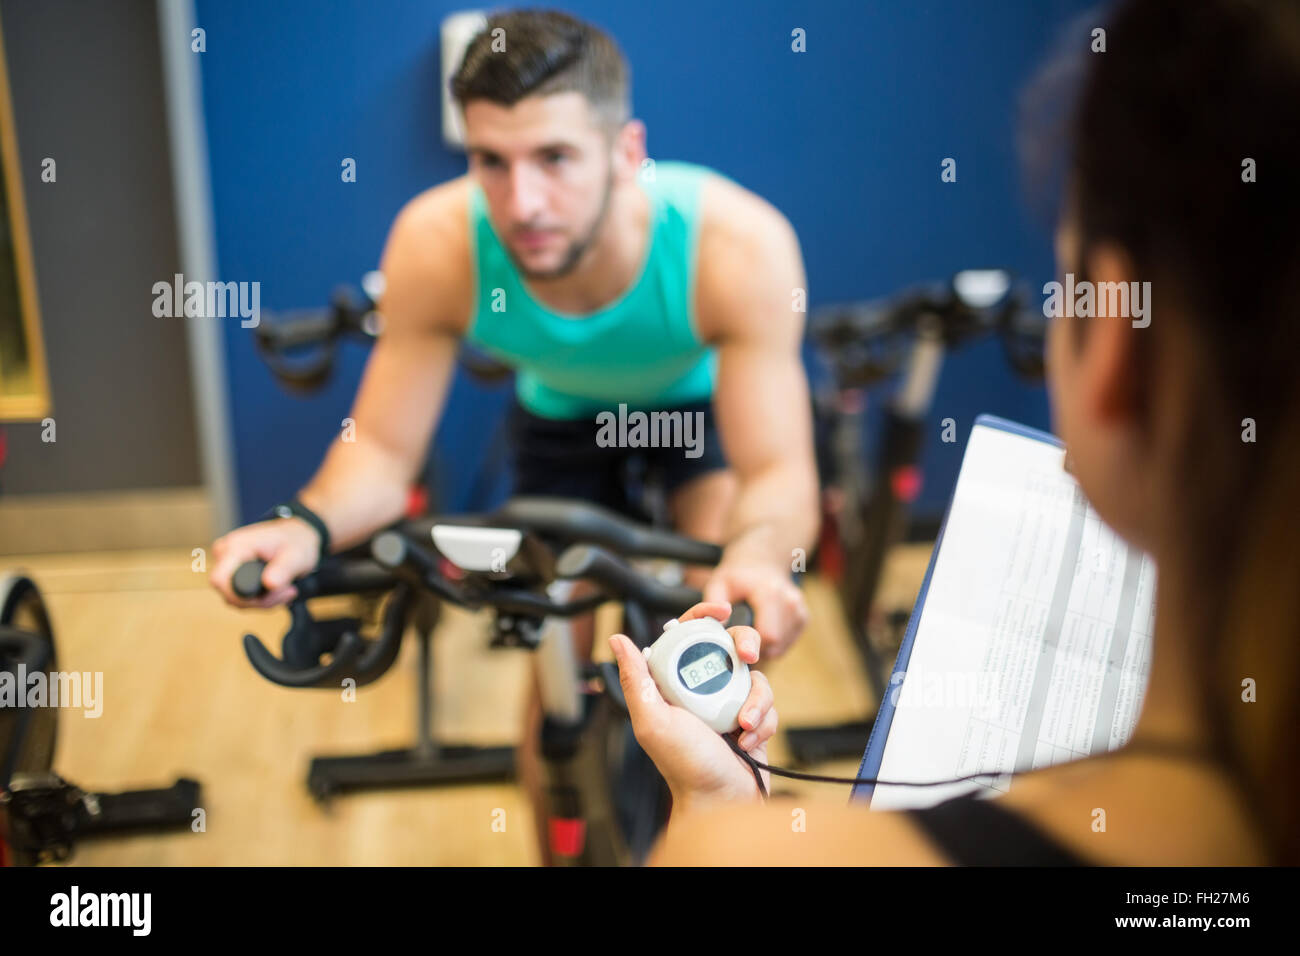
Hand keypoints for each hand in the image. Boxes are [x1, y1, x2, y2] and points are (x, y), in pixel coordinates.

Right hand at [209, 517, 320, 607]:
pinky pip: (240, 596)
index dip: (243, 597)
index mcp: (236, 545)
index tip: (273, 594)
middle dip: (260, 600)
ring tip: (286, 588)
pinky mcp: (231, 573)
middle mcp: (225, 553)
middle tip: (287, 591)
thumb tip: (270, 584)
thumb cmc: (295, 542)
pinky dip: (260, 598)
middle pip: (229, 594)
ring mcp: (226, 564)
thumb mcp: (296, 555)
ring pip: (235, 598)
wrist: (296, 536)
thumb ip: (283, 569)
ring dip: (263, 600)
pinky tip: (277, 589)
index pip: (219, 580)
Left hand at [608, 602, 775, 806]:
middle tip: (749, 657)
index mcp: (674, 682)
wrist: (722, 802)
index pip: (688, 634)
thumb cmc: (684, 767)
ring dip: (755, 700)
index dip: (702, 614)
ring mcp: (729, 703)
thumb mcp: (653, 721)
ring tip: (743, 725)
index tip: (719, 608)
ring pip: (756, 676)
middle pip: (731, 645)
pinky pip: (769, 704)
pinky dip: (763, 721)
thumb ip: (635, 679)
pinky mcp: (754, 720)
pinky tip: (749, 742)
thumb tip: (618, 640)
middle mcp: (702, 689)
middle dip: (745, 646)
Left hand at [704, 563, 806, 658]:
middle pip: (775, 643)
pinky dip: (774, 643)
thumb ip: (713, 604)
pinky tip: (763, 627)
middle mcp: (790, 601)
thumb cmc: (736, 577)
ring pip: (781, 646)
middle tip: (740, 641)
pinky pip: (787, 643)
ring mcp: (800, 609)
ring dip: (765, 647)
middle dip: (756, 648)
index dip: (752, 647)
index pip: (769, 634)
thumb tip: (721, 626)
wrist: (761, 561)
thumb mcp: (718, 584)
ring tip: (751, 630)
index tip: (740, 655)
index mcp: (770, 592)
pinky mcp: (804, 617)